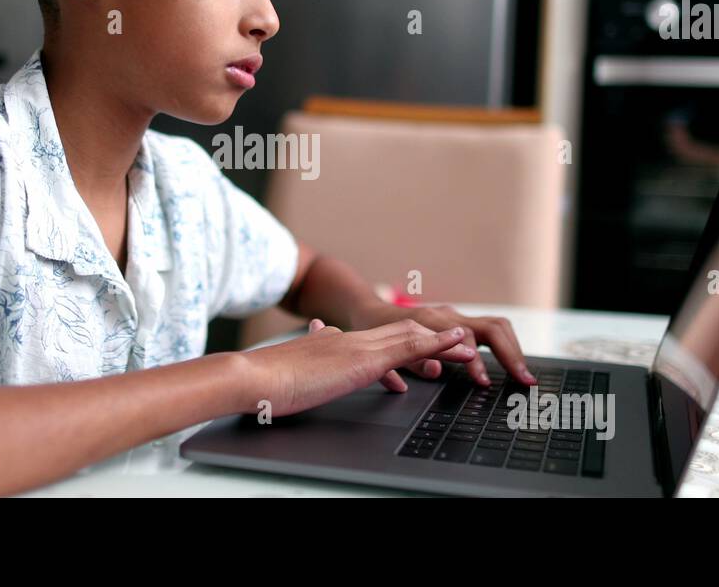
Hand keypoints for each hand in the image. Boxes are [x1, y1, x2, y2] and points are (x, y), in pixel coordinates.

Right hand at [238, 319, 477, 416]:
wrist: (250, 377)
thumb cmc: (262, 385)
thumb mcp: (290, 375)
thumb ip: (302, 368)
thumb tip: (301, 371)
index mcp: (332, 345)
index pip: (376, 342)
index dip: (403, 343)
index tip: (422, 347)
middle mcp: (348, 340)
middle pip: (400, 334)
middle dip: (431, 339)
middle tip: (458, 343)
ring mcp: (357, 347)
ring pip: (411, 337)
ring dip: (443, 340)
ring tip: (469, 345)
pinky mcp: (362, 359)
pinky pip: (409, 348)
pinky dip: (437, 344)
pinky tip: (456, 346)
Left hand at [347, 302, 537, 388]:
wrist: (370, 312)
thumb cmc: (375, 333)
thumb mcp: (385, 350)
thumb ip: (410, 360)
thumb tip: (436, 370)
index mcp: (430, 319)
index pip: (465, 337)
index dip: (476, 361)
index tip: (483, 383)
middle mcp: (447, 315)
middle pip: (492, 327)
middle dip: (511, 354)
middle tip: (524, 379)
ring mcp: (455, 316)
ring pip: (496, 326)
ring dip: (513, 349)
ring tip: (523, 374)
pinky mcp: (458, 321)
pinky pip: (490, 329)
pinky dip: (505, 346)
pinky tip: (512, 363)